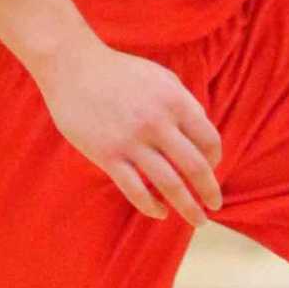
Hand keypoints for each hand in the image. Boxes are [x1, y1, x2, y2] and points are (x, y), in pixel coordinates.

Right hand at [35, 40, 223, 227]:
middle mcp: (157, 123)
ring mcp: (131, 141)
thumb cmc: (120, 72)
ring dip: (188, 208)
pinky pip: (135, 190)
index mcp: (175, 101)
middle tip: (215, 206)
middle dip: (209, 191)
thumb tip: (203, 131)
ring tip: (198, 221)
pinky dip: (152, 206)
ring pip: (169, 185)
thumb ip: (184, 102)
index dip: (216, 159)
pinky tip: (160, 213)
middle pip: (195, 167)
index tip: (212, 169)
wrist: (72, 67)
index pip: (209, 140)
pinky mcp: (107, 155)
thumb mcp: (161, 77)